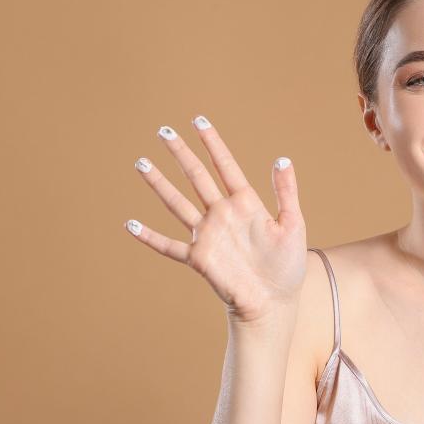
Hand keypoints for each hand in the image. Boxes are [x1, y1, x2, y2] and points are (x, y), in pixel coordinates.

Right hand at [126, 115, 307, 325]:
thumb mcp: (293, 224)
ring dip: (159, 184)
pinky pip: (169, 246)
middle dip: (180, 153)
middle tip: (163, 131)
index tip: (198, 121)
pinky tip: (130, 225)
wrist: (275, 302)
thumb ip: (286, 192)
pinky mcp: (199, 258)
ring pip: (178, 203)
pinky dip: (149, 237)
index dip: (212, 143)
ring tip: (142, 163)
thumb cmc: (287, 265)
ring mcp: (208, 235)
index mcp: (245, 202)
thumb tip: (282, 159)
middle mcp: (222, 214)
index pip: (225, 165)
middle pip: (197, 176)